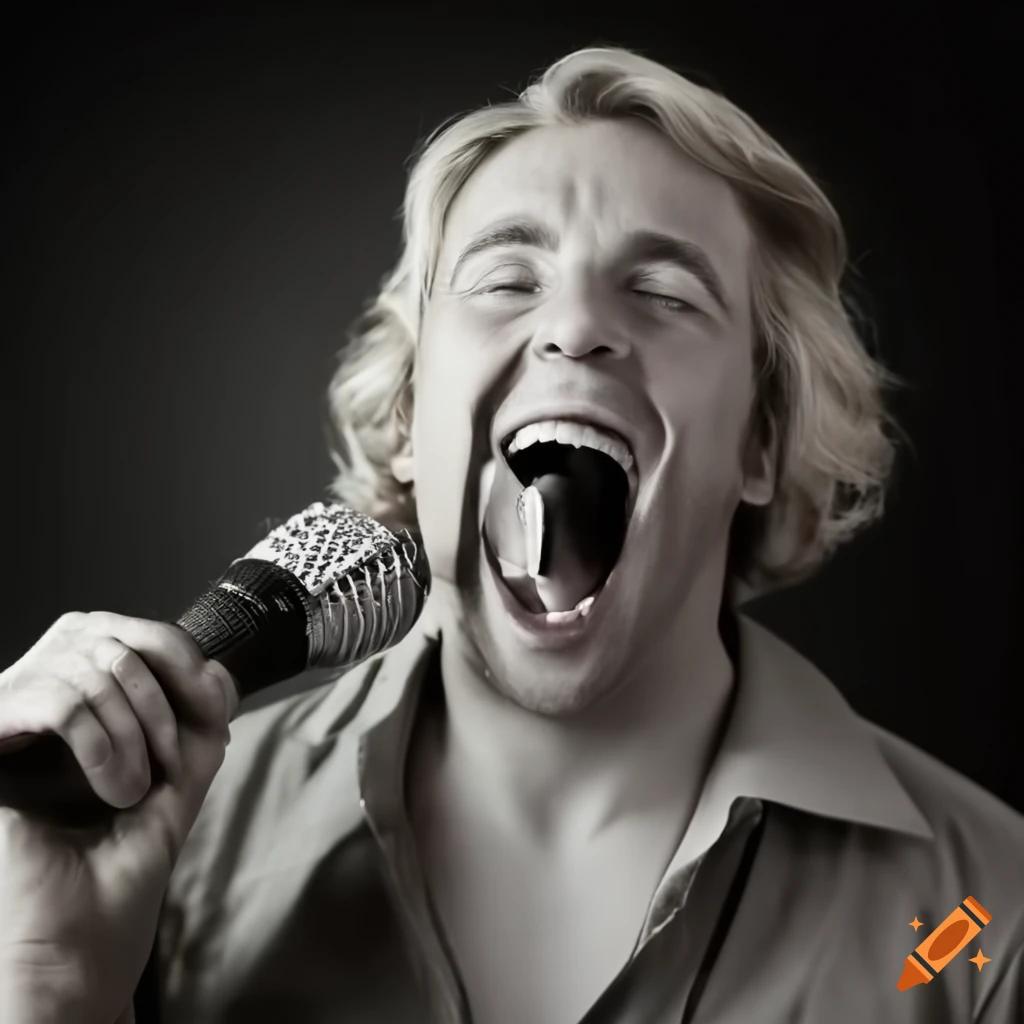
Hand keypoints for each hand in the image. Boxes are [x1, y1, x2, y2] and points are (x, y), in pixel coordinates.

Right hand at [0, 611, 237, 1023]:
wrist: (75, 958)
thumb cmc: (115, 888)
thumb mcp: (173, 791)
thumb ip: (194, 732)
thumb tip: (219, 671)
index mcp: (75, 720)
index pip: (125, 639)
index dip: (178, 654)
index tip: (213, 702)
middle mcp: (36, 715)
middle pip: (110, 637)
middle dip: (166, 687)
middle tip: (172, 755)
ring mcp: (10, 730)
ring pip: (90, 665)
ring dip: (138, 725)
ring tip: (136, 788)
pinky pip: (58, 700)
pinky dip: (103, 739)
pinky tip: (112, 789)